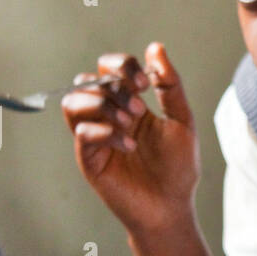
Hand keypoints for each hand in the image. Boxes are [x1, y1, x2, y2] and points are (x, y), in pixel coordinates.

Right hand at [62, 43, 199, 231]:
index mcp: (129, 103)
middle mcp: (107, 116)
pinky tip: (129, 147)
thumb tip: (156, 47)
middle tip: (140, 109)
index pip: (109, 68)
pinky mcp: (88, 159)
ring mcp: (95, 137)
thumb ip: (170, 84)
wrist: (171, 208)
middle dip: (115, 88)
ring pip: (74, 101)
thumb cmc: (178, 168)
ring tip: (130, 124)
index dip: (122, 66)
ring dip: (103, 106)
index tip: (145, 83)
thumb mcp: (182, 120)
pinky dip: (105, 132)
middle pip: (88, 80)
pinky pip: (81, 132)